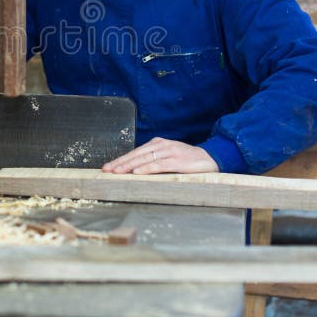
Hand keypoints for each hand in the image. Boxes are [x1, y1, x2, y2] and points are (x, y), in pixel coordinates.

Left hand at [101, 137, 218, 174]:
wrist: (210, 158)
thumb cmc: (185, 160)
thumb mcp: (167, 157)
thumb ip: (153, 161)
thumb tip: (133, 170)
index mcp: (157, 144)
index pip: (135, 152)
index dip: (120, 160)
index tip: (107, 167)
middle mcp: (161, 145)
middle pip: (136, 155)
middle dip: (120, 163)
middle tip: (107, 170)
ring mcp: (170, 152)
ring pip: (145, 159)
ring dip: (130, 166)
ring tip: (117, 172)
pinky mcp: (178, 161)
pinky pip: (159, 165)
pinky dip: (147, 168)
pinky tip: (137, 173)